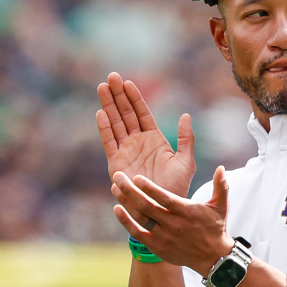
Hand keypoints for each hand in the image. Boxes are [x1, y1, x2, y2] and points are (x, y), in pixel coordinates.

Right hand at [96, 72, 195, 199]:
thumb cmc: (176, 188)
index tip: (128, 82)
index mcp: (154, 139)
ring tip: (102, 87)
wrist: (162, 209)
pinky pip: (109, 142)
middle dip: (118, 95)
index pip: (142, 113)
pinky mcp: (116, 163)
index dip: (135, 98)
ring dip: (109, 106)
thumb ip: (185, 139)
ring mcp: (126, 151)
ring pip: (115, 123)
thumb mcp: (185, 161)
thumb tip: (185, 115)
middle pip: (125, 114)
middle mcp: (138, 142)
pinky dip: (105, 128)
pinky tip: (101, 113)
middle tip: (111, 77)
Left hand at [112, 166, 235, 272]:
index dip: (150, 188)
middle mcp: (174, 224)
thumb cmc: (215, 227)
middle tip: (118, 176)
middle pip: (147, 206)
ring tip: (115, 188)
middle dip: (130, 190)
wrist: (212, 258)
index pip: (164, 198)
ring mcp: (164, 236)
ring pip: (140, 217)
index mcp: (187, 211)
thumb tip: (221, 168)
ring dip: (125, 202)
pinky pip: (138, 232)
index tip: (137, 177)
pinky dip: (126, 221)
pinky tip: (117, 209)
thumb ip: (221, 186)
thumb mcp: (221, 206)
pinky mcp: (158, 246)